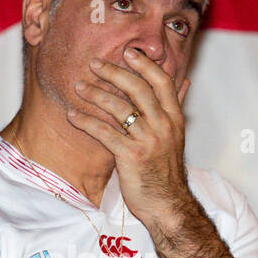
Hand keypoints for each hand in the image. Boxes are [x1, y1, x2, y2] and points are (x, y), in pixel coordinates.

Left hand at [67, 49, 194, 228]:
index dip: (144, 64)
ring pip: (120, 108)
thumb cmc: (166, 171)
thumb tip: (185, 80)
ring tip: (78, 86)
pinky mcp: (131, 156)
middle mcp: (163, 125)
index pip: (162, 81)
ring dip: (96, 94)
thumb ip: (176, 107)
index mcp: (175, 118)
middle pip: (138, 89)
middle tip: (94, 63)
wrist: (167, 205)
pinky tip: (72, 116)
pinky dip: (86, 122)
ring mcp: (148, 141)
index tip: (127, 52)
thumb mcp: (176, 135)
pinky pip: (105, 133)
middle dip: (114, 72)